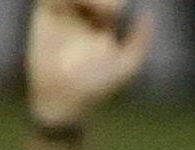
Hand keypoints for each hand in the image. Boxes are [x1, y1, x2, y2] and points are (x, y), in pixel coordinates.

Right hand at [26, 0, 151, 127]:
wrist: (62, 96)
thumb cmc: (95, 86)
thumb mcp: (124, 66)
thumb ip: (138, 42)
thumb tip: (147, 15)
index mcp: (103, 25)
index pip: (112, 2)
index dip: (115, 2)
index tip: (115, 10)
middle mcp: (84, 16)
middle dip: (102, 0)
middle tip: (111, 8)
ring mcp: (65, 13)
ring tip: (95, 7)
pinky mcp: (47, 12)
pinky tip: (73, 2)